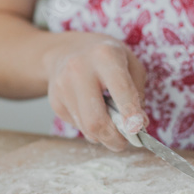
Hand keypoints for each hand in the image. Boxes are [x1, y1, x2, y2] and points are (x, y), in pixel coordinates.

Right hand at [43, 33, 147, 150]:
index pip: (120, 90)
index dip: (131, 113)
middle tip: (125, 143)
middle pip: (96, 120)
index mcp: (104, 56)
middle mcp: (79, 69)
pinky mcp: (55, 101)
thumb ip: (137, 92)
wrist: (66, 50)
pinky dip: (91, 128)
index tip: (138, 129)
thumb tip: (138, 126)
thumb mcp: (130, 63)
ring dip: (104, 136)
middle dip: (114, 139)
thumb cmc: (105, 57)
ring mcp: (63, 86)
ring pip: (86, 128)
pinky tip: (94, 112)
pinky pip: (78, 126)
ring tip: (112, 127)